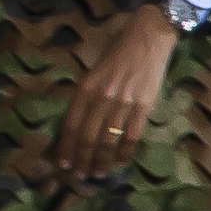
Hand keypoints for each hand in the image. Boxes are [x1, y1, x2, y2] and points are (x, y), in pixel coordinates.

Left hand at [53, 3, 175, 179]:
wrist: (148, 35)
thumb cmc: (118, 48)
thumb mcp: (94, 67)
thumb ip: (87, 92)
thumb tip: (80, 118)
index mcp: (85, 84)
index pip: (70, 122)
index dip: (65, 144)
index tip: (62, 161)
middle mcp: (101, 95)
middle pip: (87, 134)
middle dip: (81, 157)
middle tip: (78, 175)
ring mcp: (124, 101)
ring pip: (108, 138)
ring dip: (101, 159)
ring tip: (96, 173)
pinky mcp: (144, 105)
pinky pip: (132, 134)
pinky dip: (124, 152)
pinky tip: (119, 162)